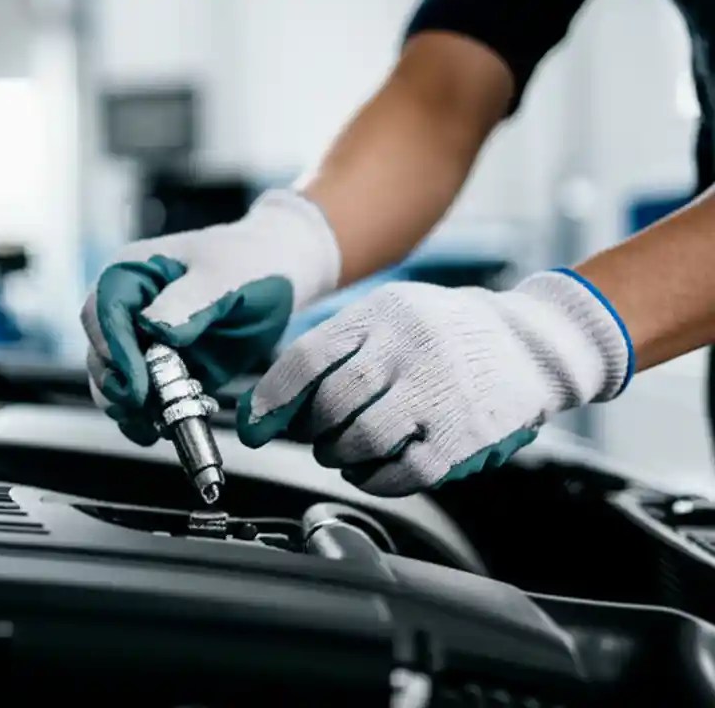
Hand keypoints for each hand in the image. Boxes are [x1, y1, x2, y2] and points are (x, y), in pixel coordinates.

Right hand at [81, 189, 340, 443]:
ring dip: (130, 409)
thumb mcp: (225, 274)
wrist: (281, 273)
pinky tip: (168, 428)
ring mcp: (140, 341)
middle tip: (144, 411)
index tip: (136, 385)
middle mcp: (126, 308)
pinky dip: (150, 417)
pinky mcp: (160, 369)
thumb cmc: (251, 261)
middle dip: (117, 387)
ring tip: (157, 427)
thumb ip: (189, 299)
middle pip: (100, 353)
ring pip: (114, 382)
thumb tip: (153, 327)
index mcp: (130, 273)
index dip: (114, 352)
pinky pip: (143, 399)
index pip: (103, 314)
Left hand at [237, 271, 633, 495]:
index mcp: (385, 313)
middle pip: (332, 402)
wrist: (537, 342)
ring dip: (340, 456)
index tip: (255, 426)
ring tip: (343, 452)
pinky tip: (371, 472)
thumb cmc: (447, 334)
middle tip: (317, 436)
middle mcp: (412, 347)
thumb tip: (270, 404)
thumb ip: (336, 352)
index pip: (310, 357)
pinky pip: (404, 472)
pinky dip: (375, 480)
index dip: (273, 398)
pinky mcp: (467, 433)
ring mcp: (442, 390)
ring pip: (363, 439)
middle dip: (312, 430)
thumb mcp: (392, 316)